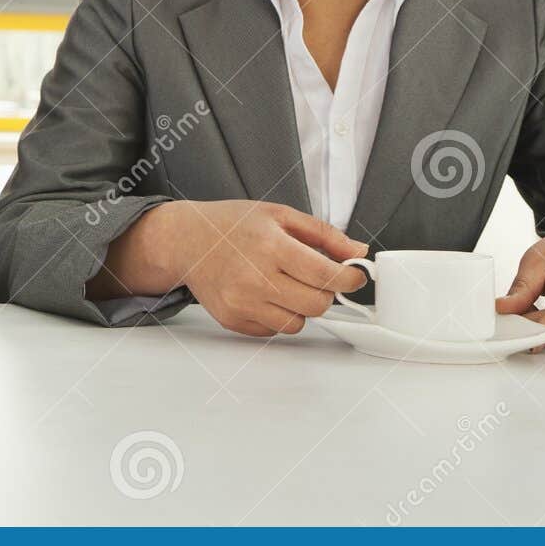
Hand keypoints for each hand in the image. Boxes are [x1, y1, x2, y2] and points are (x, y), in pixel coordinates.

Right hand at [172, 200, 369, 337]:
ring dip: (302, 307)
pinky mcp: (232, 320)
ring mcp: (241, 303)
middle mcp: (254, 278)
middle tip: (318, 278)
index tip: (355, 276)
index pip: (324, 274)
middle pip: (316, 305)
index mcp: (269, 246)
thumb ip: (324, 234)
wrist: (187, 241)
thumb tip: (358, 252)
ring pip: (297, 323)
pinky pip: (273, 330)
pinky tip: (266, 293)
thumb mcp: (280, 215)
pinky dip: (279, 315)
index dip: (349, 278)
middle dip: (326, 293)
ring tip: (287, 284)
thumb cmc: (231, 225)